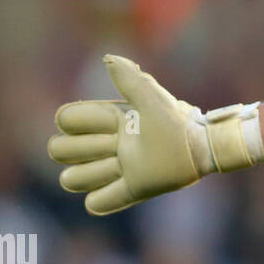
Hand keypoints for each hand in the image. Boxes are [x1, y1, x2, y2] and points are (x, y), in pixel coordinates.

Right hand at [47, 55, 214, 214]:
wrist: (204, 147)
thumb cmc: (179, 121)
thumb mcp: (153, 99)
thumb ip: (131, 80)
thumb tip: (107, 58)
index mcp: (111, 121)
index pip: (66, 121)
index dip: (80, 123)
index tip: (112, 123)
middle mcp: (109, 145)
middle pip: (59, 151)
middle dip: (82, 149)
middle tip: (116, 147)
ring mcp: (118, 169)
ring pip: (72, 180)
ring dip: (91, 175)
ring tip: (121, 167)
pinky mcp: (132, 190)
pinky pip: (96, 205)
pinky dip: (101, 199)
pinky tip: (123, 184)